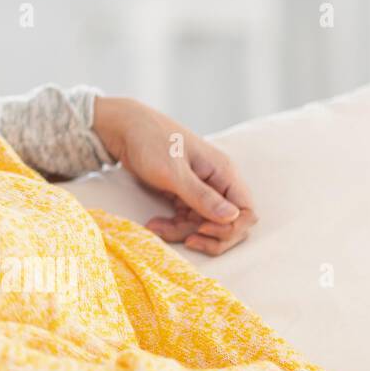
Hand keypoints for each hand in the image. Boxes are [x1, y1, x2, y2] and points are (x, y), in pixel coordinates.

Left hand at [92, 95, 257, 255]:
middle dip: (210, 238)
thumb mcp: (173, 172)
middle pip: (228, 224)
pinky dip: (171, 227)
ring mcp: (198, 191)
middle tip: (187, 241)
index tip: (202, 230)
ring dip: (182, 233)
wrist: (122, 128)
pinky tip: (153, 225)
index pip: (246, 212)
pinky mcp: (181, 196)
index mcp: (223, 173)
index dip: (231, 229)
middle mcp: (216, 184)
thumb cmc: (150, 141)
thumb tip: (233, 217)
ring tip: (155, 228)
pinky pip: (185, 220)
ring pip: (203, 225)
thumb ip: (202, 196)